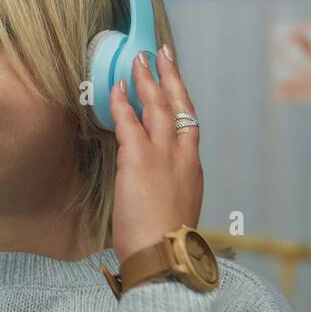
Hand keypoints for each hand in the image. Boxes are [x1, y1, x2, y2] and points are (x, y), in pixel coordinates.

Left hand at [108, 45, 203, 263]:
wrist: (166, 257)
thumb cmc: (166, 245)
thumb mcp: (173, 213)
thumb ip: (166, 193)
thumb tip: (153, 192)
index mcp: (192, 170)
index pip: (189, 125)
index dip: (182, 100)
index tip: (176, 83)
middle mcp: (183, 156)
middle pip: (179, 105)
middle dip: (169, 76)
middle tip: (161, 54)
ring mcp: (163, 156)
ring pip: (158, 106)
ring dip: (147, 79)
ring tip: (138, 60)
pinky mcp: (140, 160)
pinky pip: (130, 122)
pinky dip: (124, 103)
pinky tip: (117, 88)